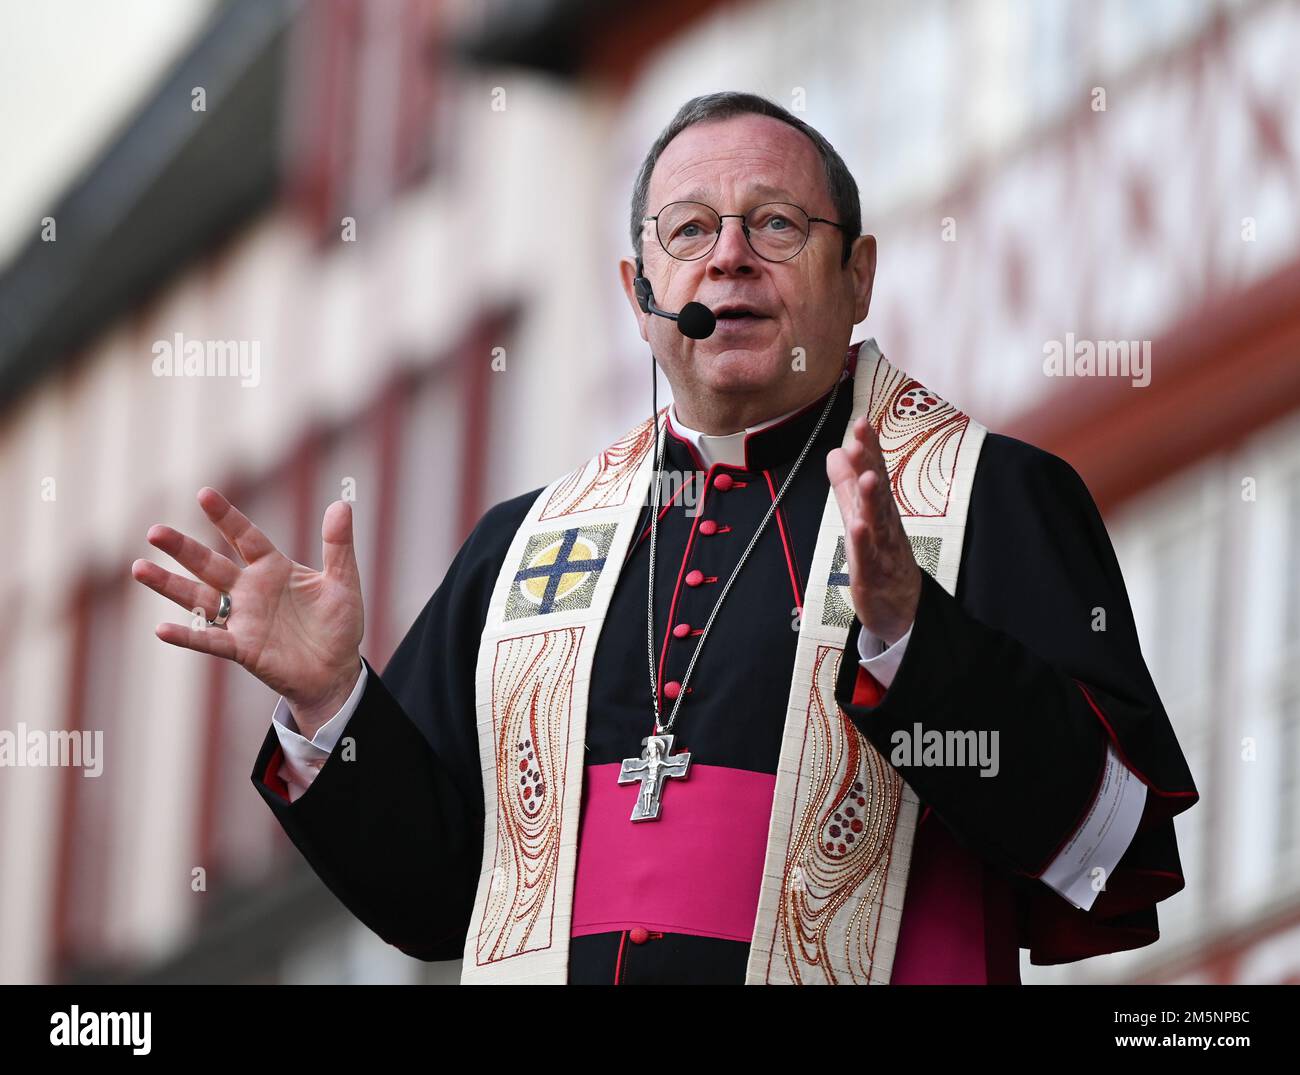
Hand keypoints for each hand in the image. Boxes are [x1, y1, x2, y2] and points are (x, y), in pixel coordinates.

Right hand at [131, 487, 364, 737]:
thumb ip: (339, 545)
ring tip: (139, 568)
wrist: (337, 672)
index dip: (226, 517)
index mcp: (273, 568)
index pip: (245, 537)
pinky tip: (162, 629)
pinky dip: (188, 636)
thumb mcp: (344, 582)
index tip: (204, 494)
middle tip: (154, 531)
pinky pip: (210, 641)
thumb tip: (342, 503)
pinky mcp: (242, 649)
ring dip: (170, 585)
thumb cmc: (338, 625)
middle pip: (210, 564)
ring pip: (199, 598)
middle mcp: (250, 590)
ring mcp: (242, 619)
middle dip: (183, 548)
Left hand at [825, 415, 920, 644]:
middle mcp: (884, 524)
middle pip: (877, 490)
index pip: (874, 472)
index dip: (868, 449)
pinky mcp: (873, 574)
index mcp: (879, 508)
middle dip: (869, 464)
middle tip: (861, 438)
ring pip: (877, 521)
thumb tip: (835, 451)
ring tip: (866, 477)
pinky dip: (864, 542)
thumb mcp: (859, 515)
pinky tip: (858, 526)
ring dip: (871, 499)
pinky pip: (868, 557)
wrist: (901, 608)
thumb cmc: (882, 556)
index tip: (861, 422)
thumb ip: (846, 485)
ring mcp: (881, 549)